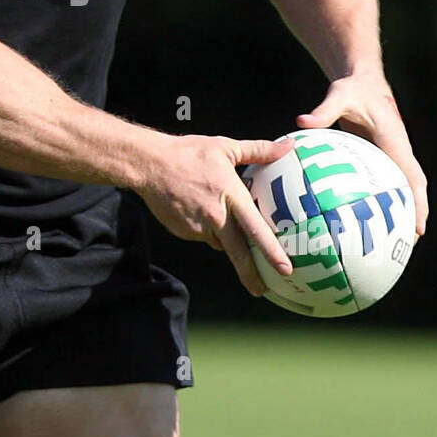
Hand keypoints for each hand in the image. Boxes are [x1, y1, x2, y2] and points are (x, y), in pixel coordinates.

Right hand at [137, 134, 296, 296]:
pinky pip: (203, 235)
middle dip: (251, 274)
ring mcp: (198, 226)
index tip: (285, 268)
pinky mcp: (184, 231)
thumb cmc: (188, 152)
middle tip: (262, 290)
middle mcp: (216, 216)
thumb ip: (259, 150)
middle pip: (238, 253)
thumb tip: (287, 146)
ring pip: (220, 241)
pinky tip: (197, 208)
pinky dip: (206, 228)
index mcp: (231, 196)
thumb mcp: (225, 148)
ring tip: (216, 212)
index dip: (272, 251)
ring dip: (225, 237)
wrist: (149, 164)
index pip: (256, 229)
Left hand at [296, 73, 427, 237]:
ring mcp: (393, 155)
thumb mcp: (339, 96)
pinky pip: (387, 181)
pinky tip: (366, 216)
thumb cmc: (352, 89)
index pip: (412, 178)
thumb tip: (302, 121)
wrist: (363, 81)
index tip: (418, 229)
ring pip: (403, 187)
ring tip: (393, 240)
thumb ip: (323, 111)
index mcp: (395, 142)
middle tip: (409, 244)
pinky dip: (385, 199)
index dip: (418, 203)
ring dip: (403, 210)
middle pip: (414, 189)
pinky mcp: (383, 156)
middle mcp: (399, 151)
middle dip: (416, 214)